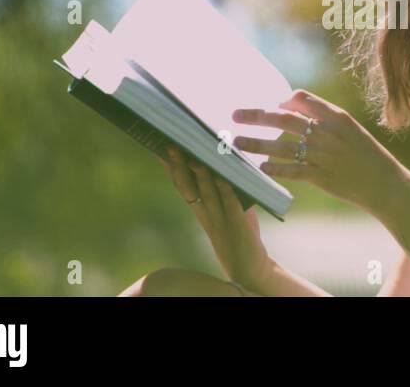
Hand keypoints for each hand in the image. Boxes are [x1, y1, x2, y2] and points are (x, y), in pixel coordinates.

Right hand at [159, 145, 273, 289]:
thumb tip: (218, 156)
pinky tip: (225, 179)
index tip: (162, 146)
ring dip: (201, 176)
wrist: (247, 264)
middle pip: (189, 186)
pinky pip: (232, 205)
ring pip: (207, 193)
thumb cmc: (236, 231)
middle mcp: (206, 212)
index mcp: (200, 207)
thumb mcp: (224, 207)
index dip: (171, 166)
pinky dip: (228, 192)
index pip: (182, 183)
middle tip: (173, 146)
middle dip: (180, 166)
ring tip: (196, 157)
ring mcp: (221, 219)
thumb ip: (219, 187)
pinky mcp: (239, 224)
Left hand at [231, 89, 402, 211]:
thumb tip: (290, 107)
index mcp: (335, 116)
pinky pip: (291, 170)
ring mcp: (323, 155)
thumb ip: (323, 117)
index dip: (282, 101)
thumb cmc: (365, 153)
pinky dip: (274, 168)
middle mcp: (327, 133)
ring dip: (255, 143)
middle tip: (235, 114)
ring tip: (236, 142)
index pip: (301, 98)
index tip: (272, 107)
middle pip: (284, 119)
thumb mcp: (349, 128)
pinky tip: (260, 167)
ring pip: (281, 146)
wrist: (384, 182)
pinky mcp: (321, 176)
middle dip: (256, 116)